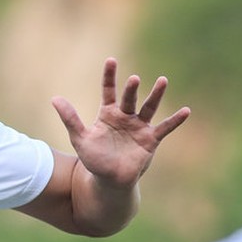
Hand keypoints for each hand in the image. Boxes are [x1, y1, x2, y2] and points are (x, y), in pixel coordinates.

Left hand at [51, 57, 190, 188]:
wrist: (109, 180)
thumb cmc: (94, 159)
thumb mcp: (80, 139)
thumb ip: (70, 119)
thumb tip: (55, 98)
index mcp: (108, 114)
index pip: (109, 91)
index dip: (109, 77)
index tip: (111, 60)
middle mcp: (125, 117)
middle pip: (129, 98)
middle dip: (131, 89)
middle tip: (133, 80)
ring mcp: (139, 127)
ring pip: (149, 107)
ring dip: (156, 95)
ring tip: (162, 80)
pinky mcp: (150, 140)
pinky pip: (164, 128)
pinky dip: (175, 120)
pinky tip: (186, 111)